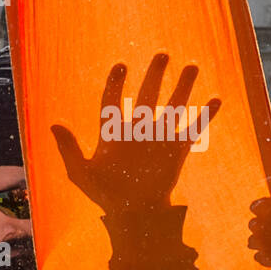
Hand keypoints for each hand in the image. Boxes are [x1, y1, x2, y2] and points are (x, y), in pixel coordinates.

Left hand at [51, 54, 220, 214]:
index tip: (120, 66)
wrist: (135, 214)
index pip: (112, 100)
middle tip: (162, 55)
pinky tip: (216, 99)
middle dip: (155, 74)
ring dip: (183, 86)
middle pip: (147, 94)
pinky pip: (193, 128)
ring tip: (191, 66)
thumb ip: (68, 149)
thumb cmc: (106, 195)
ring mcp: (159, 137)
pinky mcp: (177, 149)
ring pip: (173, 105)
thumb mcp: (81, 173)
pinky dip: (205, 114)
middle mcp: (137, 129)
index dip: (115, 83)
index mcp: (113, 132)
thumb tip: (54, 124)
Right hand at [261, 148, 270, 269]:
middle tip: (257, 220)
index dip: (262, 190)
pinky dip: (262, 253)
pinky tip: (261, 253)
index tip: (254, 193)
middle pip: (265, 211)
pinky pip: (270, 251)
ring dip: (257, 235)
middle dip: (257, 216)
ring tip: (257, 238)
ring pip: (264, 231)